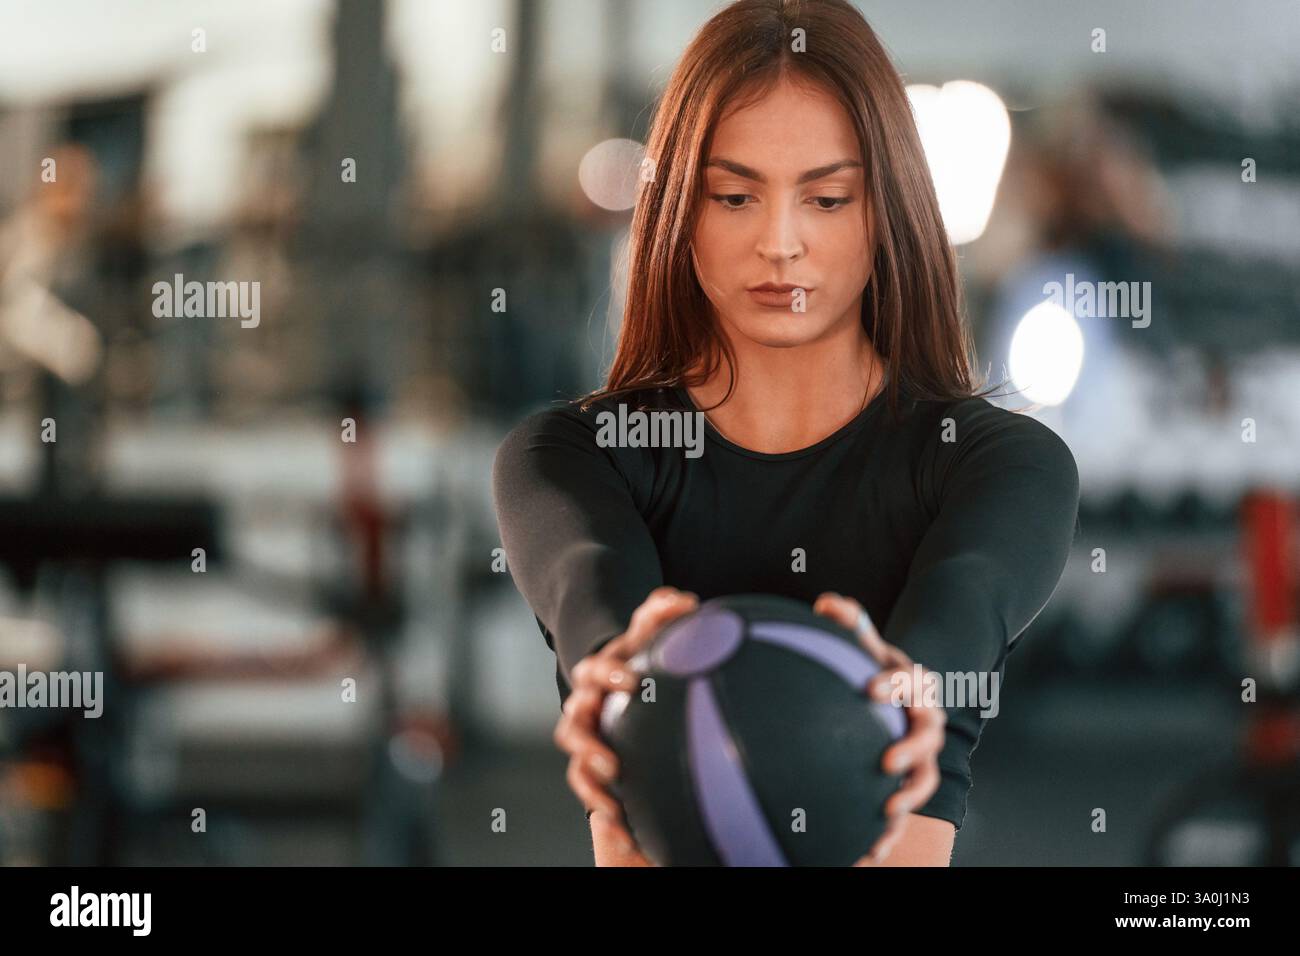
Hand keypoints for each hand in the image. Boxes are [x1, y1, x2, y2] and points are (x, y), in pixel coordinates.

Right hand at [554, 585, 699, 865]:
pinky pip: (590, 790)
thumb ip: (661, 613)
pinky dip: (603, 807)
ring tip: (611, 801)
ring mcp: (585, 739)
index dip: (610, 676)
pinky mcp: (592, 767)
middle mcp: (583, 708)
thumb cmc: (638, 655)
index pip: (596, 673)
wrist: (620, 680)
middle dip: (589, 744)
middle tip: (611, 760)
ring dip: (591, 781)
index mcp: (598, 674)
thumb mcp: (647, 633)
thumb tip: (684, 598)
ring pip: (576, 764)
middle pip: (573, 726)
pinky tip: (623, 828)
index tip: (633, 681)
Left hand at [812, 592, 946, 865]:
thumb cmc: (875, 668)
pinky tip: (871, 848)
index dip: (892, 684)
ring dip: (909, 795)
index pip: (909, 681)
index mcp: (914, 684)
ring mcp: (921, 753)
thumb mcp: (866, 644)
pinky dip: (892, 827)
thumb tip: (827, 601)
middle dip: (910, 749)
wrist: (901, 695)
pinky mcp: (910, 778)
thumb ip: (849, 623)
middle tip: (886, 761)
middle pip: (927, 736)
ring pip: (925, 777)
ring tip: (888, 809)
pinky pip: (906, 804)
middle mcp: (924, 720)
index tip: (869, 689)